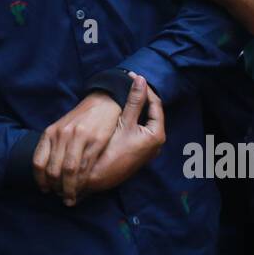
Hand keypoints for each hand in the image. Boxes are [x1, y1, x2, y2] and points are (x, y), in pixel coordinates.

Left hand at [33, 90, 123, 203]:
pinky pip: (86, 166)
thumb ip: (53, 147)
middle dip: (56, 188)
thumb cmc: (80, 120)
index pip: (38, 162)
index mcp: (50, 133)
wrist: (102, 103)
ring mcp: (78, 137)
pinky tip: (83, 188)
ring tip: (71, 198)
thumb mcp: (61, 129)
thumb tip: (46, 172)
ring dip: (70, 189)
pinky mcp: (95, 141)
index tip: (45, 190)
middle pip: (53, 170)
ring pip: (69, 171)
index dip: (40, 180)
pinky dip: (83, 181)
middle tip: (60, 197)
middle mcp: (61, 135)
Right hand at [80, 73, 165, 197]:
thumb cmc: (112, 151)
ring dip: (135, 106)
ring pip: (144, 119)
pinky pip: (137, 128)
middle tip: (127, 82)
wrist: (97, 178)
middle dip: (140, 96)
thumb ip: (133, 101)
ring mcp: (146, 147)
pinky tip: (120, 110)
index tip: (131, 76)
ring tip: (122, 92)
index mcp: (156, 134)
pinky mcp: (137, 150)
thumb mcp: (123, 123)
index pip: (155, 104)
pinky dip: (131, 117)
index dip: (144, 88)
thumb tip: (140, 79)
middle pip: (151, 111)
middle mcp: (155, 142)